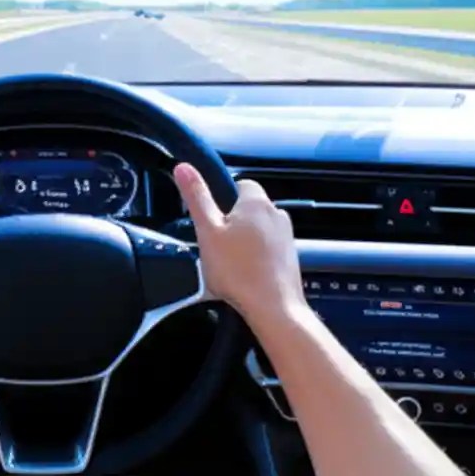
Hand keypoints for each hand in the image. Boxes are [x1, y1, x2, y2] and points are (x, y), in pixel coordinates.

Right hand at [173, 162, 307, 322]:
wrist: (273, 308)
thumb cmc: (239, 271)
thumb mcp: (207, 231)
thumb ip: (196, 197)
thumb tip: (184, 167)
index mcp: (256, 202)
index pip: (240, 183)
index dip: (223, 198)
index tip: (211, 216)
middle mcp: (276, 214)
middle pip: (248, 209)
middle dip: (233, 222)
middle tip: (216, 243)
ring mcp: (286, 237)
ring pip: (258, 230)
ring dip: (245, 241)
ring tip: (230, 263)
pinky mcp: (290, 257)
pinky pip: (268, 249)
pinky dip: (256, 257)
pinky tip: (244, 274)